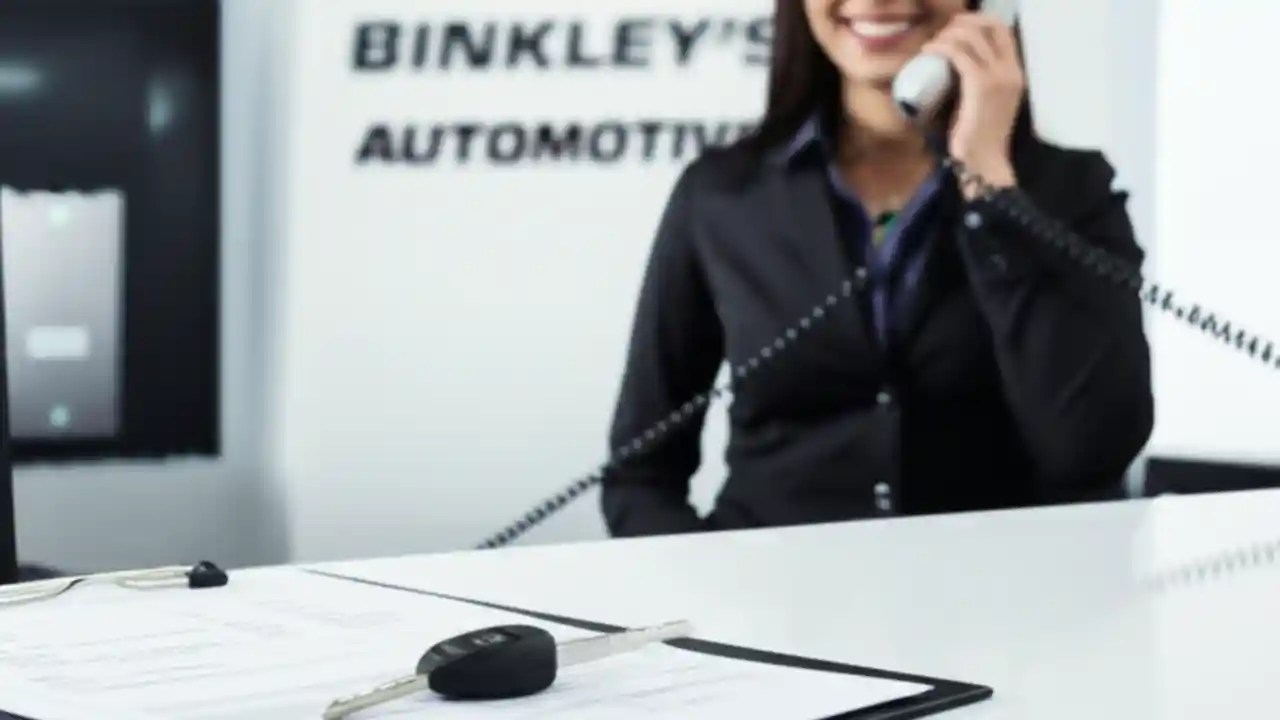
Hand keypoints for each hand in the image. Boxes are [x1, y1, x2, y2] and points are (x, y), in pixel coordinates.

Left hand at [922, 13, 1024, 194]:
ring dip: (947, 35)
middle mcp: (1011, 70)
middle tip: (941, 34)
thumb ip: (978, 82)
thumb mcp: (984, 103)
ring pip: (971, 36)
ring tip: (931, 46)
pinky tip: (927, 53)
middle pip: (990, 26)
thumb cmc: (979, 138)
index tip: (956, 29)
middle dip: (962, 23)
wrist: (985, 162)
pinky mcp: (980, 84)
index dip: (979, 22)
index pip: (1003, 31)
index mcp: (1016, 74)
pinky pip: (958, 53)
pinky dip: (940, 48)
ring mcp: (998, 76)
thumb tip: (953, 66)